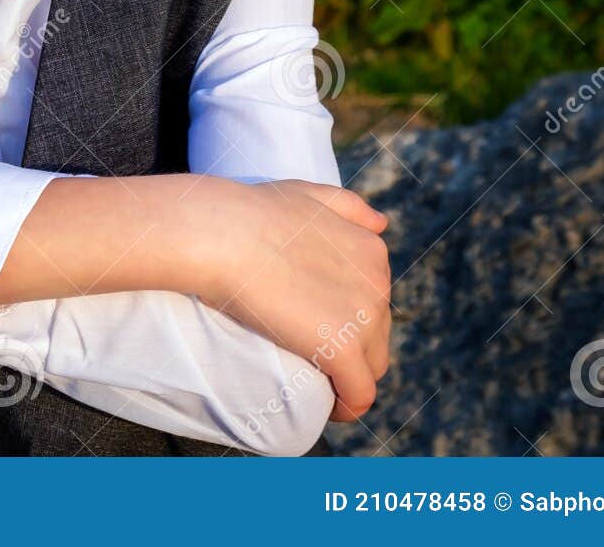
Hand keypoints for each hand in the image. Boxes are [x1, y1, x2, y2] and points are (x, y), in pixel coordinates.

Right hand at [192, 179, 391, 422]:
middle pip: (376, 333)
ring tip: (321, 387)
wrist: (220, 234)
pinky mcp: (341, 349)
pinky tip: (332, 410)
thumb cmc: (249, 211)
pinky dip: (349, 406)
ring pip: (373, 366)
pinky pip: (360, 393)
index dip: (348, 317)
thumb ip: (348, 206)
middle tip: (311, 356)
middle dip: (351, 348)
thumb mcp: (307, 193)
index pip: (373, 298)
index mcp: (370, 249)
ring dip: (351, 380)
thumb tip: (382, 224)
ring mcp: (363, 317)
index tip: (318, 326)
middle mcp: (377, 283)